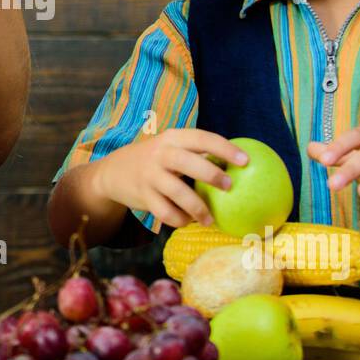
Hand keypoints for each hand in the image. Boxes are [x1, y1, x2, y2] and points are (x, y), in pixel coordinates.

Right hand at [90, 128, 250, 229]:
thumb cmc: (155, 160)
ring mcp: (150, 176)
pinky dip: (180, 220)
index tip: (246, 160)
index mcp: (172, 138)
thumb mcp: (170, 147)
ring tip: (210, 219)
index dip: (224, 148)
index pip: (201, 138)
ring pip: (178, 193)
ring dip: (198, 209)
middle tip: (230, 187)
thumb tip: (236, 165)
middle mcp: (160, 154)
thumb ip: (195, 153)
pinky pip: (166, 213)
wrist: (113, 172)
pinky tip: (188, 222)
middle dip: (212, 175)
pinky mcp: (143, 196)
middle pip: (189, 163)